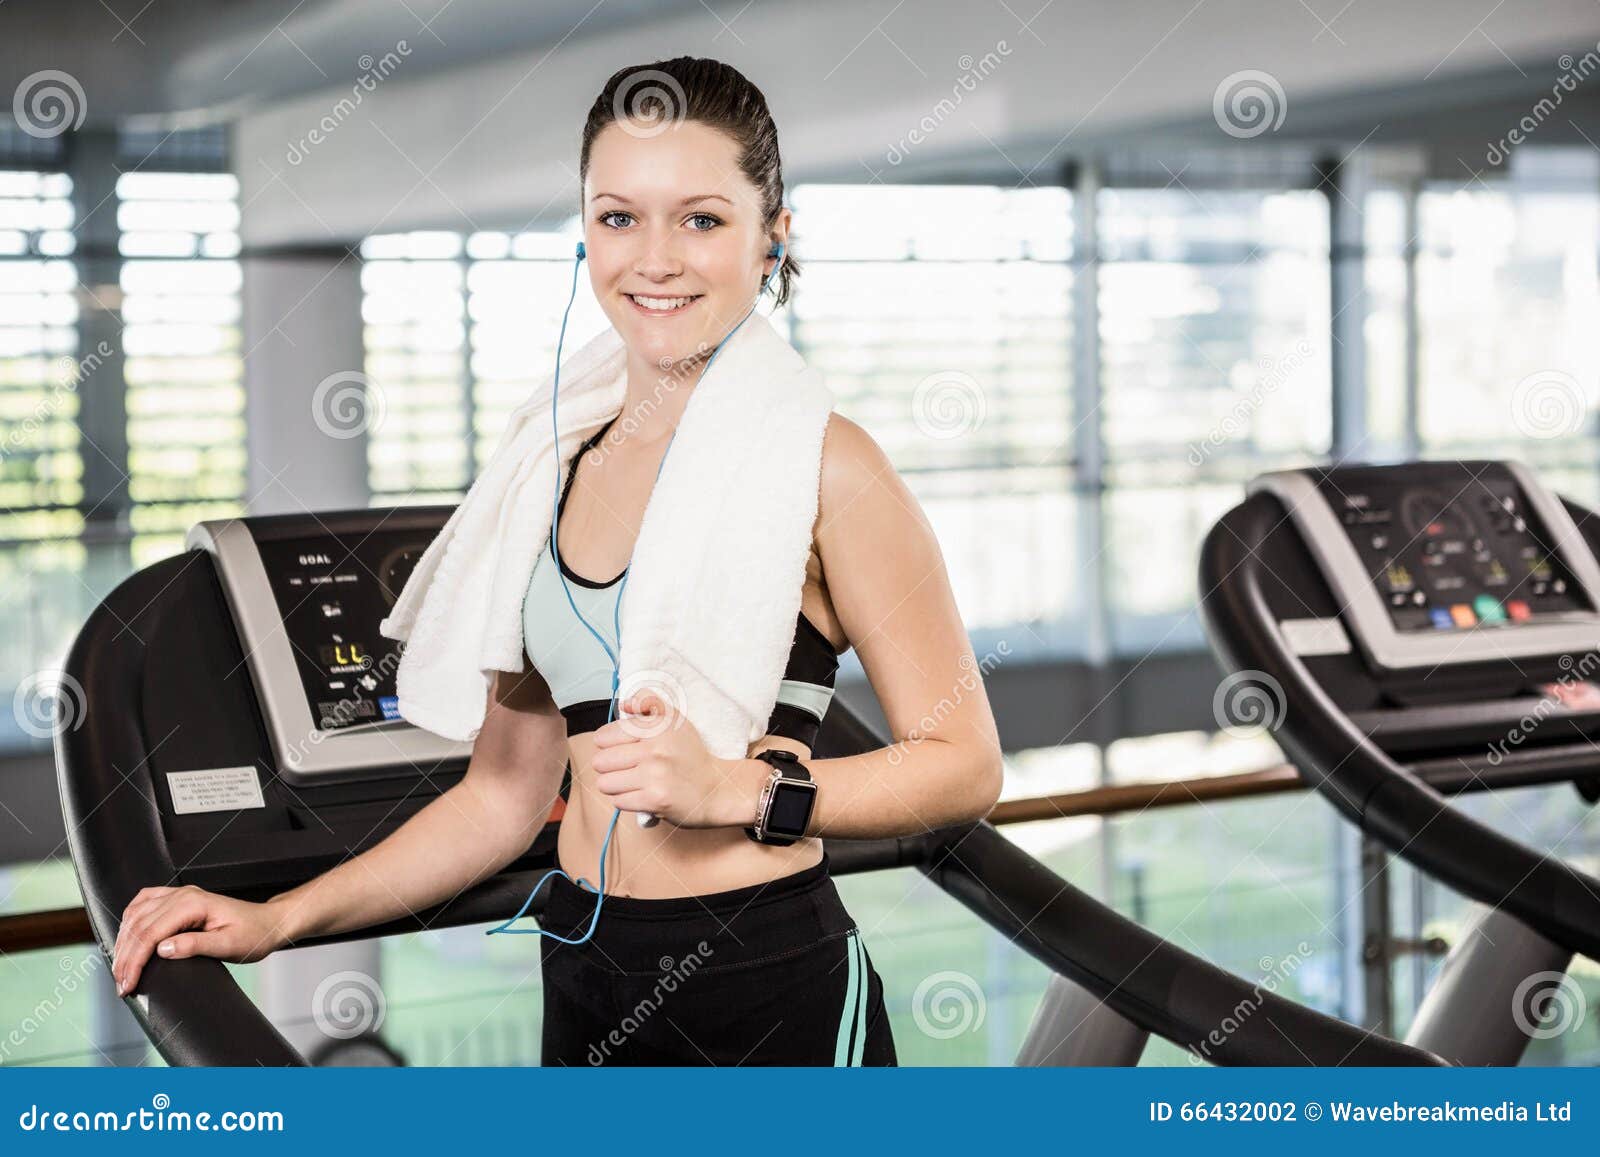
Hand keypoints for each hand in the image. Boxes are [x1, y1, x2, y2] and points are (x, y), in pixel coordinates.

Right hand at [111, 884, 293, 996]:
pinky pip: (143, 904)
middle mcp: (182, 894)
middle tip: (122, 985)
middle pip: (139, 926)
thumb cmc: (253, 934)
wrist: (267, 922)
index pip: (151, 933)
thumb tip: (163, 949)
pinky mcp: (178, 899)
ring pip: (136, 914)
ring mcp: (179, 894)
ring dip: (123, 942)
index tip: (128, 985)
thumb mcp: (229, 945)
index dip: (135, 961)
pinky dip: (129, 922)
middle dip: (125, 957)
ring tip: (120, 969)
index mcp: (193, 904)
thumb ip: (196, 945)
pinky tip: (125, 937)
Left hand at [590, 691, 761, 827]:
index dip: (608, 744)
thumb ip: (650, 703)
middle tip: (626, 768)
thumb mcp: (676, 721)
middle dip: (608, 767)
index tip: (620, 748)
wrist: (717, 789)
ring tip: (631, 782)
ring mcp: (654, 776)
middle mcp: (655, 749)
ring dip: (615, 785)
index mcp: (658, 727)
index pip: (606, 735)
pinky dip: (626, 800)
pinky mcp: (654, 800)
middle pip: (601, 761)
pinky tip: (641, 794)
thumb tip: (624, 703)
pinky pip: (618, 801)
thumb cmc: (693, 756)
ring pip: (606, 783)